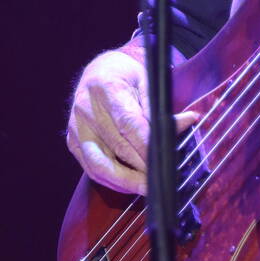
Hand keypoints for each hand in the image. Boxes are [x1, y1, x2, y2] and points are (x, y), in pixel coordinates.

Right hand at [67, 49, 197, 195]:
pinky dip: (111, 180)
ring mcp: (76, 127)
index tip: (163, 159)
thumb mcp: (146, 80)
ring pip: (99, 164)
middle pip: (116, 146)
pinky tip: (129, 184)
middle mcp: (86, 109)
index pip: (128, 123)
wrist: (98, 71)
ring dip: (125, 181)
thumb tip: (186, 122)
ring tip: (147, 188)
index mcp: (106, 88)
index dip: (146, 145)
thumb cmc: (126, 75)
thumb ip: (159, 106)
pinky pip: (91, 168)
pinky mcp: (72, 142)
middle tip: (162, 178)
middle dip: (141, 167)